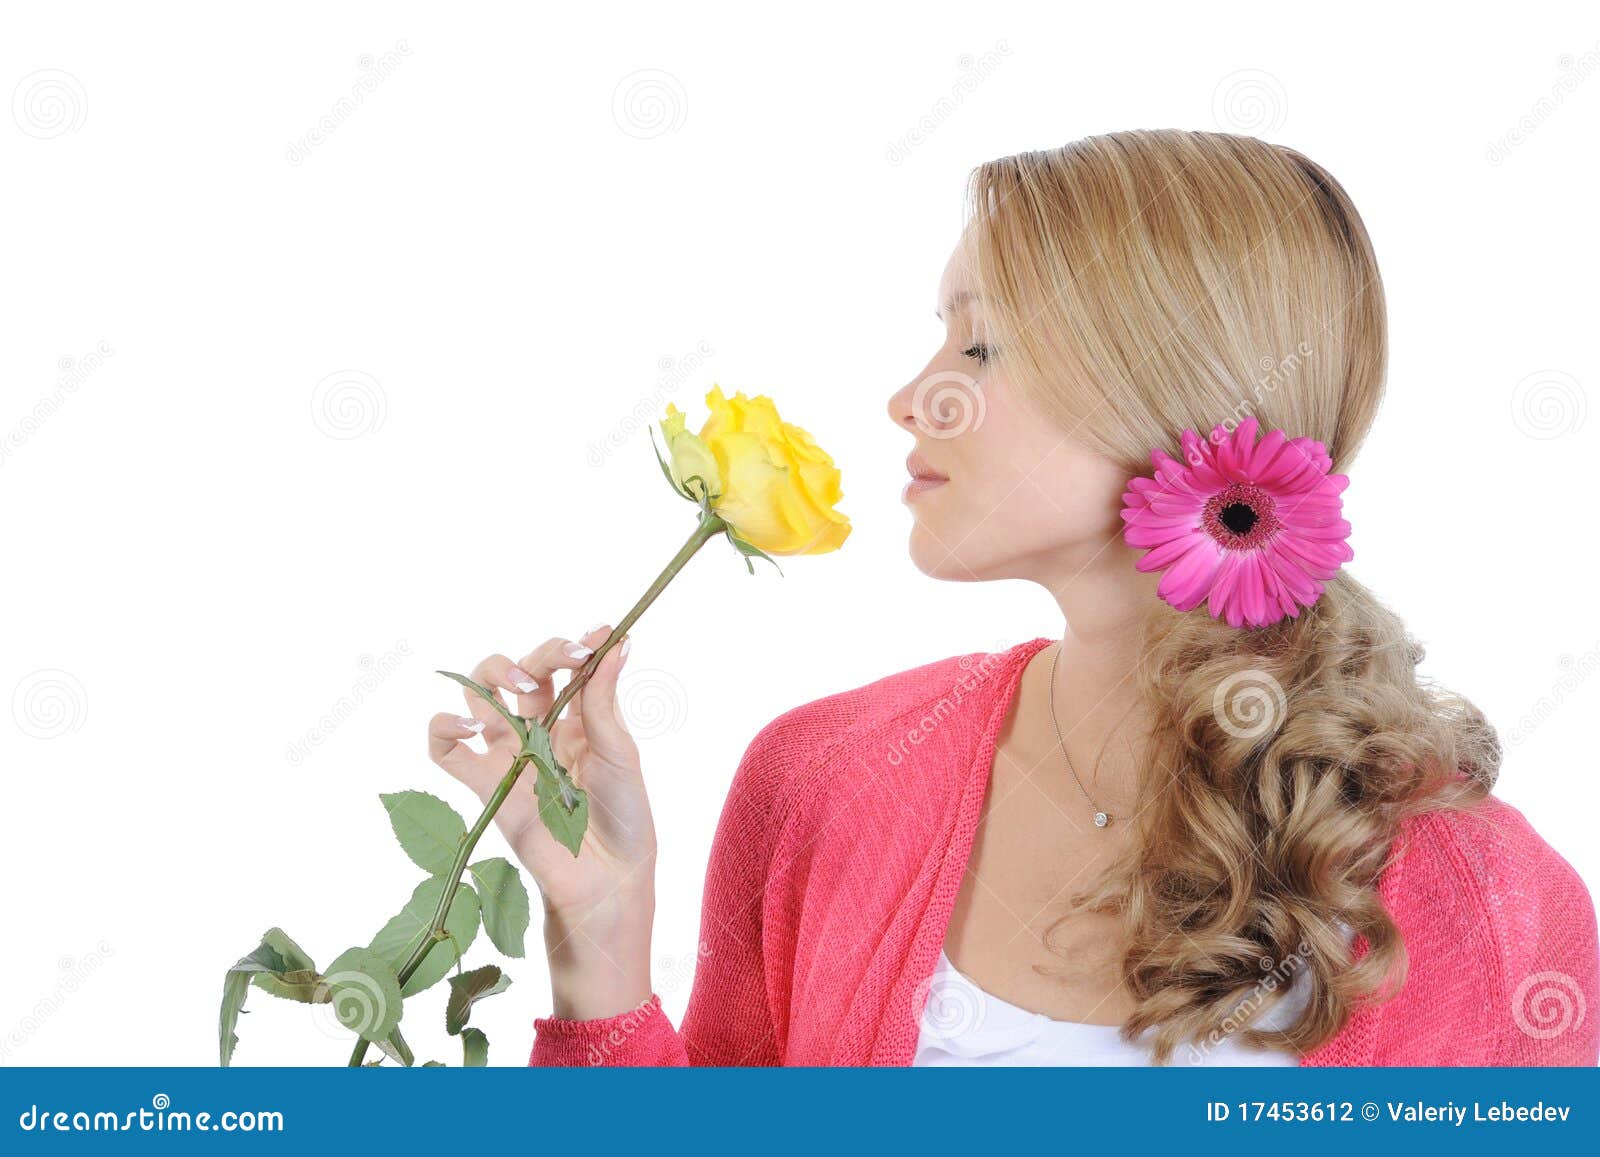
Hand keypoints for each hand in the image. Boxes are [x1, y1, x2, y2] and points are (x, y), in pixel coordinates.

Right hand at [428, 625, 656, 937]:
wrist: (608, 878)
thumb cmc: (623, 819)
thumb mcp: (620, 753)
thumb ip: (604, 701)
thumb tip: (616, 643)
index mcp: (574, 720)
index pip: (564, 668)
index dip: (576, 646)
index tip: (597, 634)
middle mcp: (537, 731)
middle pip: (520, 671)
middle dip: (540, 654)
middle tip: (567, 659)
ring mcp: (508, 755)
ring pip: (477, 695)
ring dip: (493, 676)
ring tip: (522, 687)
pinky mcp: (484, 784)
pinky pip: (444, 749)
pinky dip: (444, 727)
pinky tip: (470, 725)